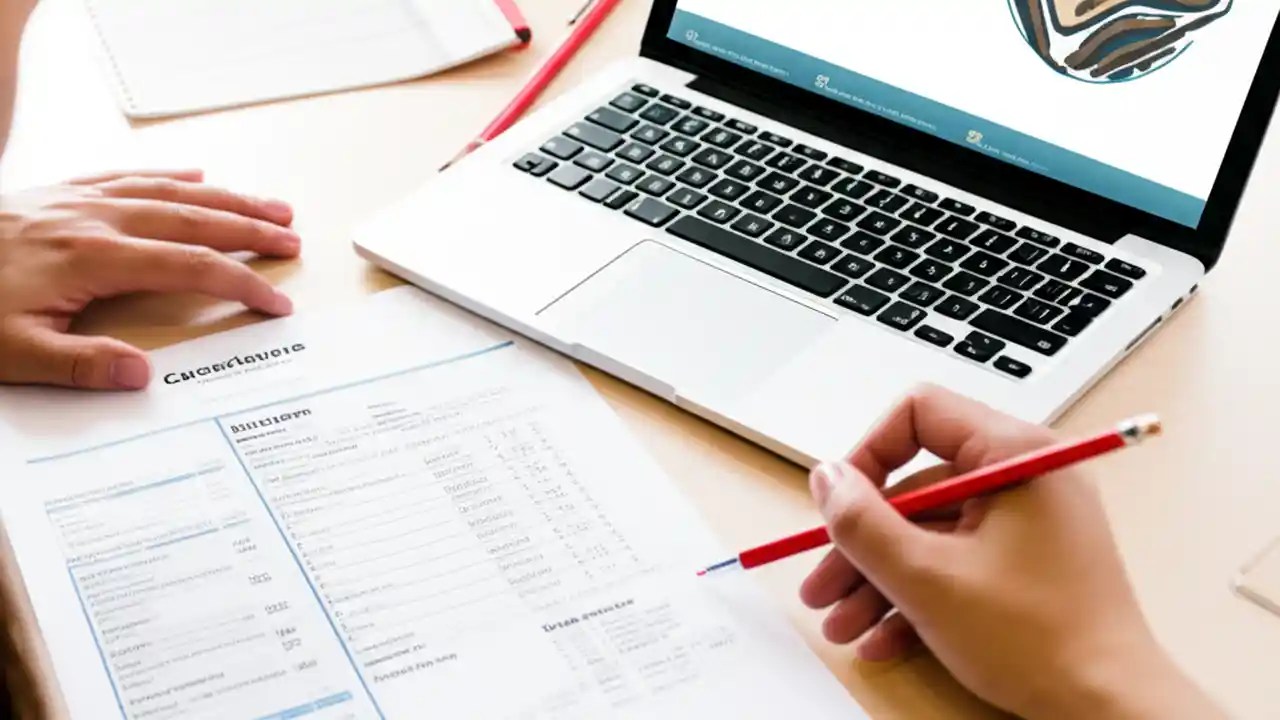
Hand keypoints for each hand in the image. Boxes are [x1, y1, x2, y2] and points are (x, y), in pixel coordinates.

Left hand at [0, 169, 298, 389]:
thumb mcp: (11, 352)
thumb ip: (79, 366)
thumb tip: (141, 375)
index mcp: (92, 258)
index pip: (188, 267)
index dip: (240, 284)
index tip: (275, 303)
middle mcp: (94, 220)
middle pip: (193, 218)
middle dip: (250, 228)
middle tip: (294, 239)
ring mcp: (77, 200)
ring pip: (169, 191)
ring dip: (224, 197)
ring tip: (269, 204)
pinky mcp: (58, 192)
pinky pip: (125, 175)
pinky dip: (166, 175)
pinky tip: (193, 174)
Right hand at [801, 385, 1221, 718]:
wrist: (1109, 710)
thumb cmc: (1038, 640)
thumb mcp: (926, 578)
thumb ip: (863, 523)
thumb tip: (826, 478)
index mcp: (1014, 454)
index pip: (920, 413)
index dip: (868, 455)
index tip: (839, 507)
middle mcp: (1025, 476)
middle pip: (916, 486)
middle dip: (861, 543)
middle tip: (821, 584)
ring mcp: (1029, 521)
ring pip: (930, 532)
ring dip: (878, 579)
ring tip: (842, 626)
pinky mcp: (1028, 561)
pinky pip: (956, 561)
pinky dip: (916, 595)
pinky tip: (883, 639)